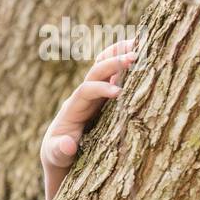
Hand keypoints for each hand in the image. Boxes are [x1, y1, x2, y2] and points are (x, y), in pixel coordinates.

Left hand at [41, 38, 137, 199]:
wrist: (58, 150)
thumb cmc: (57, 154)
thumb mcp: (56, 156)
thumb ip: (59, 151)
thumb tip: (68, 144)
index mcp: (71, 108)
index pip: (85, 91)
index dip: (100, 89)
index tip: (118, 93)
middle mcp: (82, 96)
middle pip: (95, 72)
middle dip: (112, 64)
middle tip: (134, 57)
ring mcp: (95, 95)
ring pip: (104, 68)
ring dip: (118, 55)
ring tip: (139, 42)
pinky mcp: (105, 98)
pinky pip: (115, 76)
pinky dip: (126, 64)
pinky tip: (143, 53)